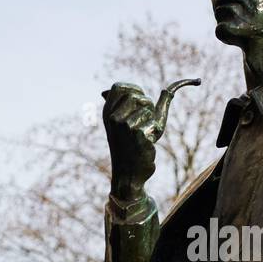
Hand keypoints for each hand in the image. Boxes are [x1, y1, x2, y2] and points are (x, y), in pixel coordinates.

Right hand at [102, 82, 156, 201]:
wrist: (129, 174)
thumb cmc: (130, 148)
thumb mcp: (122, 125)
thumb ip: (125, 107)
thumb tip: (126, 91)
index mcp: (107, 113)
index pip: (118, 87)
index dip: (134, 88)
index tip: (142, 97)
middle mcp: (113, 118)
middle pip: (138, 96)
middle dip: (148, 105)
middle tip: (146, 121)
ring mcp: (124, 125)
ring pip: (148, 109)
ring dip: (152, 121)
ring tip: (144, 135)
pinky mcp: (138, 134)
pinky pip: (155, 123)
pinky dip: (155, 132)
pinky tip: (146, 144)